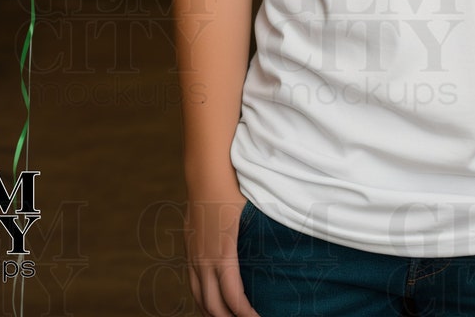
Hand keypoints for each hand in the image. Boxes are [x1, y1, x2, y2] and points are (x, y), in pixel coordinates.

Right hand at [184, 178, 260, 316]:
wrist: (207, 172)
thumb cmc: (235, 189)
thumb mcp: (253, 214)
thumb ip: (265, 236)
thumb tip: (285, 251)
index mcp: (222, 254)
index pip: (233, 298)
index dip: (246, 315)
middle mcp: (204, 259)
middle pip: (213, 305)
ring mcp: (193, 254)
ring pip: (199, 297)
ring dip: (213, 313)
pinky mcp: (189, 248)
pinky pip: (192, 282)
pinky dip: (202, 298)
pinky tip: (212, 301)